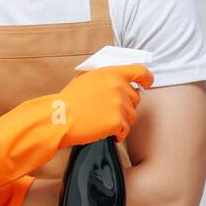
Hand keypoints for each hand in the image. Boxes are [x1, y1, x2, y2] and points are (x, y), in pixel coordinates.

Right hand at [0, 64, 151, 190]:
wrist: (58, 118)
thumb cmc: (67, 101)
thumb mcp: (84, 80)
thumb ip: (104, 78)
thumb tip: (117, 81)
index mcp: (110, 73)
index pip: (139, 71)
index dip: (146, 78)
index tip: (147, 83)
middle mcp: (118, 86)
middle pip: (136, 98)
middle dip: (126, 106)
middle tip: (110, 112)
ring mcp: (119, 104)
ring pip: (131, 116)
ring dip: (121, 121)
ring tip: (103, 123)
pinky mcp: (118, 121)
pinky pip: (125, 130)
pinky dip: (117, 134)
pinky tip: (105, 133)